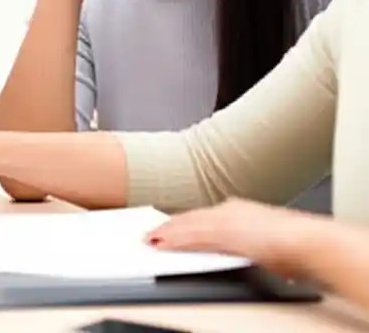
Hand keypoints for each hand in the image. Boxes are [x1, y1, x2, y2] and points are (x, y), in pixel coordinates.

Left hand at [146, 199, 322, 279]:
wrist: (309, 240)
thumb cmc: (298, 242)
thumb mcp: (267, 238)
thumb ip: (250, 241)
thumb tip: (249, 250)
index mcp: (241, 208)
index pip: (204, 215)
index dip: (185, 222)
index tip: (170, 227)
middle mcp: (230, 210)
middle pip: (192, 218)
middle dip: (171, 226)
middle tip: (152, 233)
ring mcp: (225, 220)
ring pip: (187, 226)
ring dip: (166, 233)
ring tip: (149, 240)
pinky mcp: (223, 233)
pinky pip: (191, 237)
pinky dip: (173, 240)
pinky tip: (161, 244)